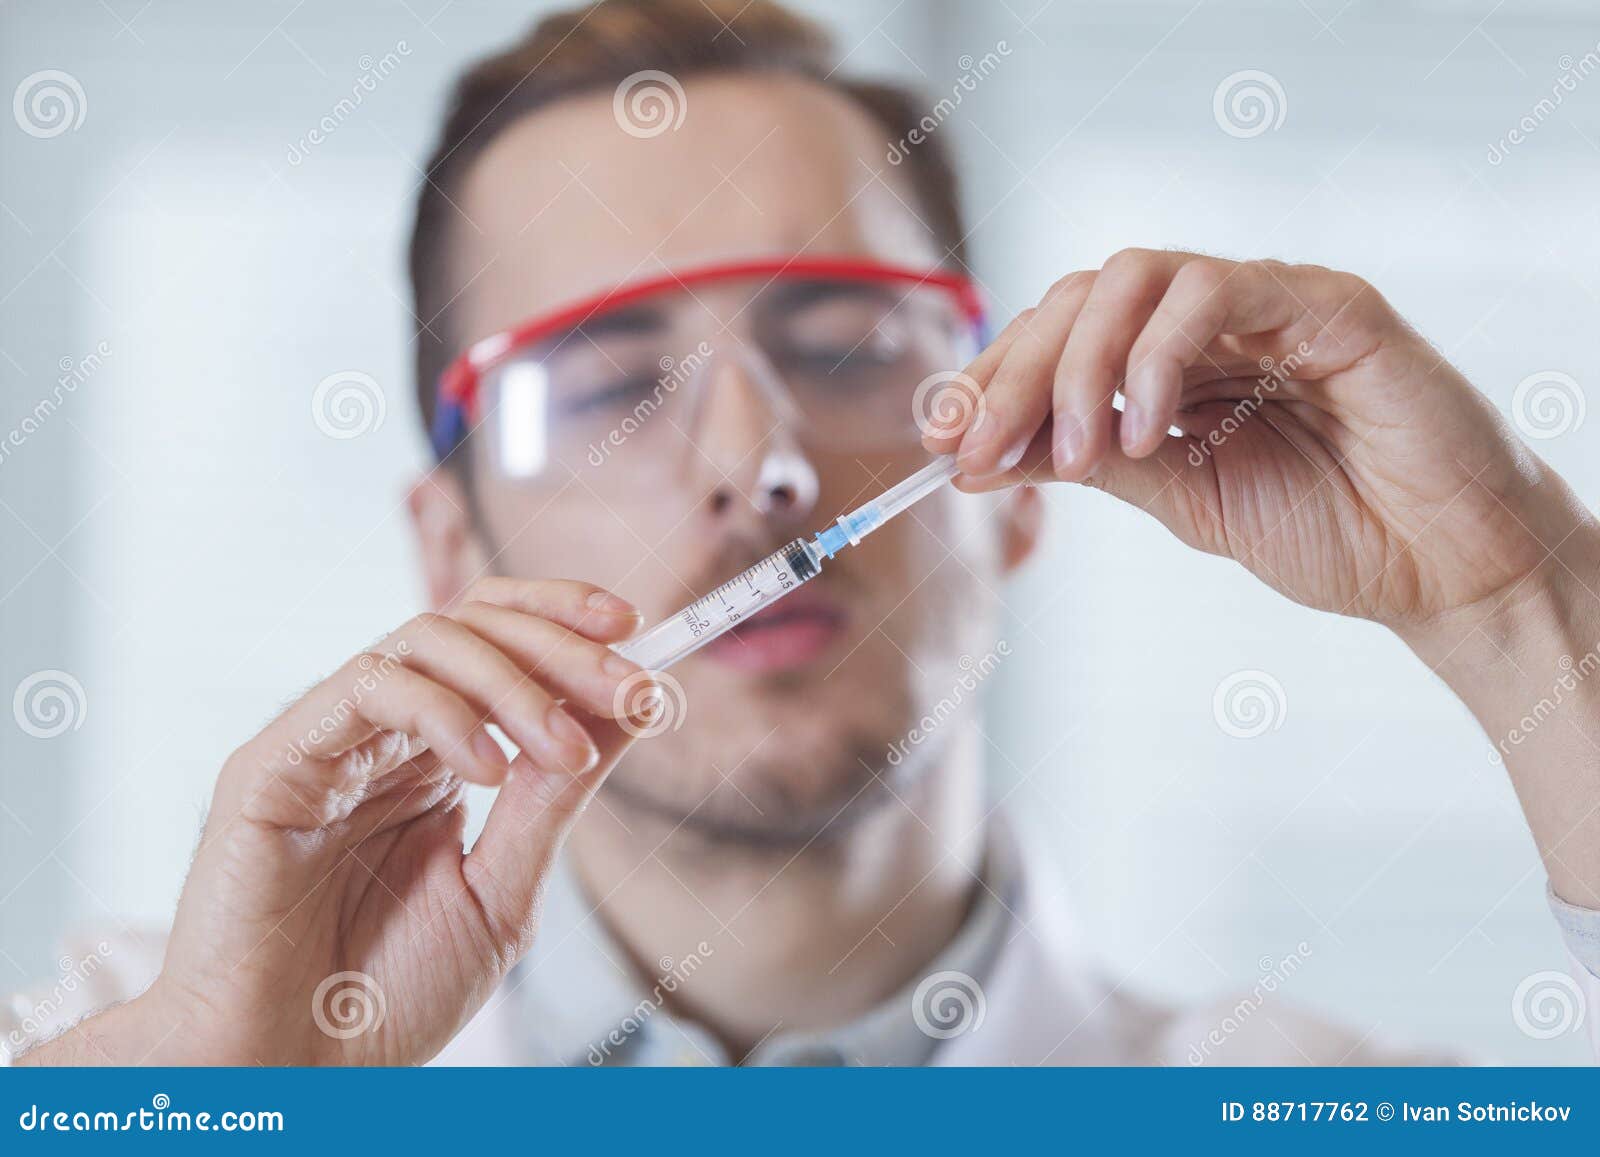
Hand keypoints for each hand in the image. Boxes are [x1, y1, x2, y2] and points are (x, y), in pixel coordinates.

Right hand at [66, 579, 650, 1064]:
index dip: (567, 622)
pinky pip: (367, 687)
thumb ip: (555, 798)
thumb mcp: (503, 889)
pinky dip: (442, 714)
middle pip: (475, 625)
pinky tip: (486, 771)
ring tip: (566, 752)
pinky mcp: (276, 759)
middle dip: (564, 648)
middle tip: (630, 687)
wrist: (293, 1069)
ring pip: (427, 640)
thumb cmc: (386, 993)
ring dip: (517, 683)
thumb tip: (634, 708)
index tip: (640, 634)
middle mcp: (382, 732)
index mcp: (433, 755)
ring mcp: (328, 738)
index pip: (501, 643)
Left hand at [934, 248, 1596, 632]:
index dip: (992, 381)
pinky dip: (1161, 355)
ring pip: (1134, 278)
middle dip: (1013, 373)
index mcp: (1173, 357)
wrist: (1440, 567)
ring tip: (1075, 456)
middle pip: (1081, 296)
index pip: (1060, 335)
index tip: (942, 445)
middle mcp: (1212, 317)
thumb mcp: (1178, 498)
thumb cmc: (1327, 527)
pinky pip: (1221, 292)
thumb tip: (979, 454)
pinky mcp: (1331, 305)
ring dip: (1079, 366)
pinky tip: (1143, 429)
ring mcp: (1270, 300)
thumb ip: (1088, 463)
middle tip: (975, 451)